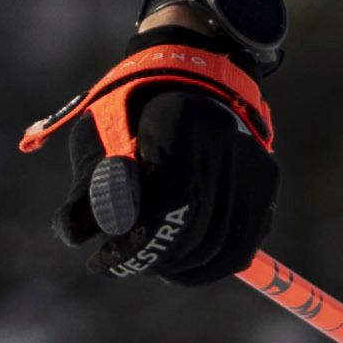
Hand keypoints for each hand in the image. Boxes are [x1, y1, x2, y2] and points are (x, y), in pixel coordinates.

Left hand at [36, 0, 280, 282]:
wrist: (191, 73)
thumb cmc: (131, 109)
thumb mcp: (97, 135)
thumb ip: (86, 185)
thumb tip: (76, 236)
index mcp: (180, 129)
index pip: (167, 209)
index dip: (135, 247)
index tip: (101, 262)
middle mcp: (227, 146)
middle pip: (197, 233)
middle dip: (154, 260)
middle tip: (121, 265)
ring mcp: (254, 164)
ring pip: (224, 246)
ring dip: (183, 269)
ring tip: (149, 265)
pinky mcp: (267, 180)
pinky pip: (245, 242)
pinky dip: (213, 264)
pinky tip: (181, 266)